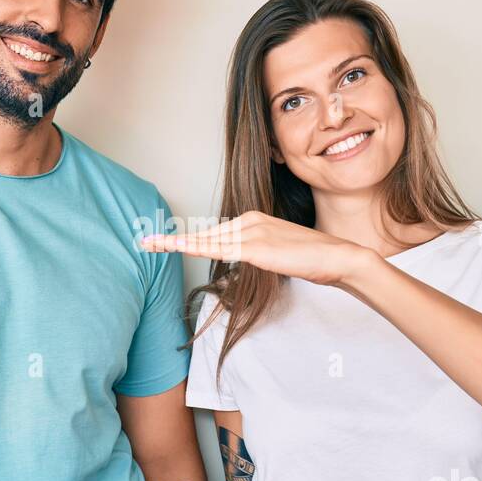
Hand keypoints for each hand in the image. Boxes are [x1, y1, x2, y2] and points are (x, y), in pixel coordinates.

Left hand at [140, 210, 368, 286]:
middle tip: (146, 242)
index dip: (187, 238)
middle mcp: (249, 221)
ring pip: (207, 240)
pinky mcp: (257, 247)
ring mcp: (252, 232)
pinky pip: (220, 249)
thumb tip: (245, 260)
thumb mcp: (277, 254)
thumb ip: (257, 253)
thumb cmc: (311, 259)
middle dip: (173, 240)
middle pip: (204, 234)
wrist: (336, 258)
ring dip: (177, 244)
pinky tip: (178, 249)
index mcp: (252, 220)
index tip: (164, 242)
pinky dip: (196, 248)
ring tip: (151, 245)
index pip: (213, 232)